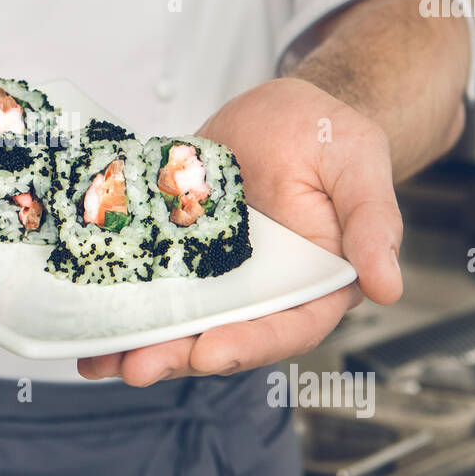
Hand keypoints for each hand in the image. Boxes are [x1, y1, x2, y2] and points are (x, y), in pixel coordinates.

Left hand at [78, 77, 401, 384]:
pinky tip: (85, 318)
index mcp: (314, 284)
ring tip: (98, 359)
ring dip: (139, 343)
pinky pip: (149, 279)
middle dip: (177, 355)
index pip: (284, 328)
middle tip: (135, 367)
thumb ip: (374, 227)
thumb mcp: (362, 170)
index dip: (248, 345)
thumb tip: (388, 286)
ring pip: (179, 318)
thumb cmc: (336, 139)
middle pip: (220, 335)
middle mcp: (263, 290)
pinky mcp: (180, 248)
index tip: (208, 352)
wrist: (290, 109)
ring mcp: (217, 274)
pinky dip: (119, 301)